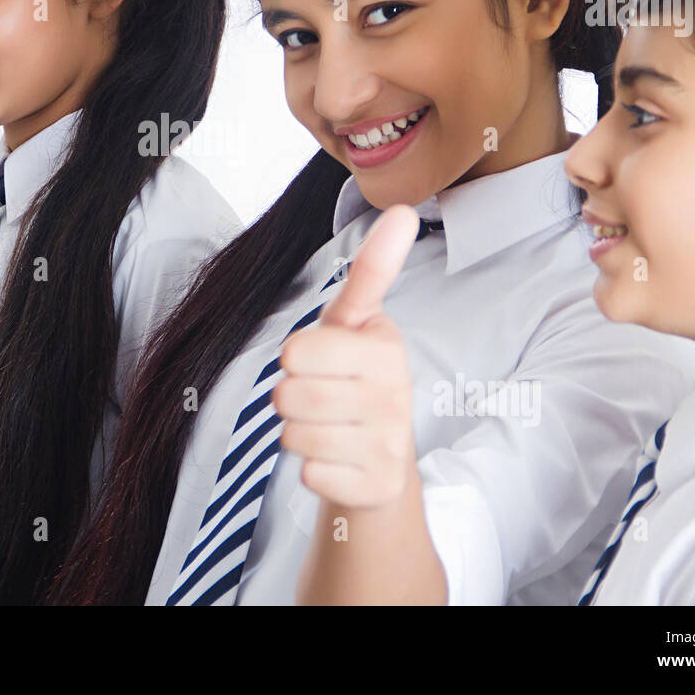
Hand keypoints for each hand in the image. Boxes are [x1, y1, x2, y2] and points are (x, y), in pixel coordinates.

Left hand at [274, 204, 419, 507]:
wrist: (380, 463)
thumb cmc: (355, 380)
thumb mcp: (355, 322)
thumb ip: (373, 269)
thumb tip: (406, 210)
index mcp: (385, 346)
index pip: (298, 350)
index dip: (295, 357)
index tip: (319, 358)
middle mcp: (396, 393)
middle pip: (288, 393)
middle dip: (289, 397)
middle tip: (319, 397)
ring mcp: (391, 442)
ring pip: (293, 435)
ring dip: (298, 433)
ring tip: (329, 428)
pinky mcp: (378, 485)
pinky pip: (309, 473)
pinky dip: (312, 468)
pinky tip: (337, 461)